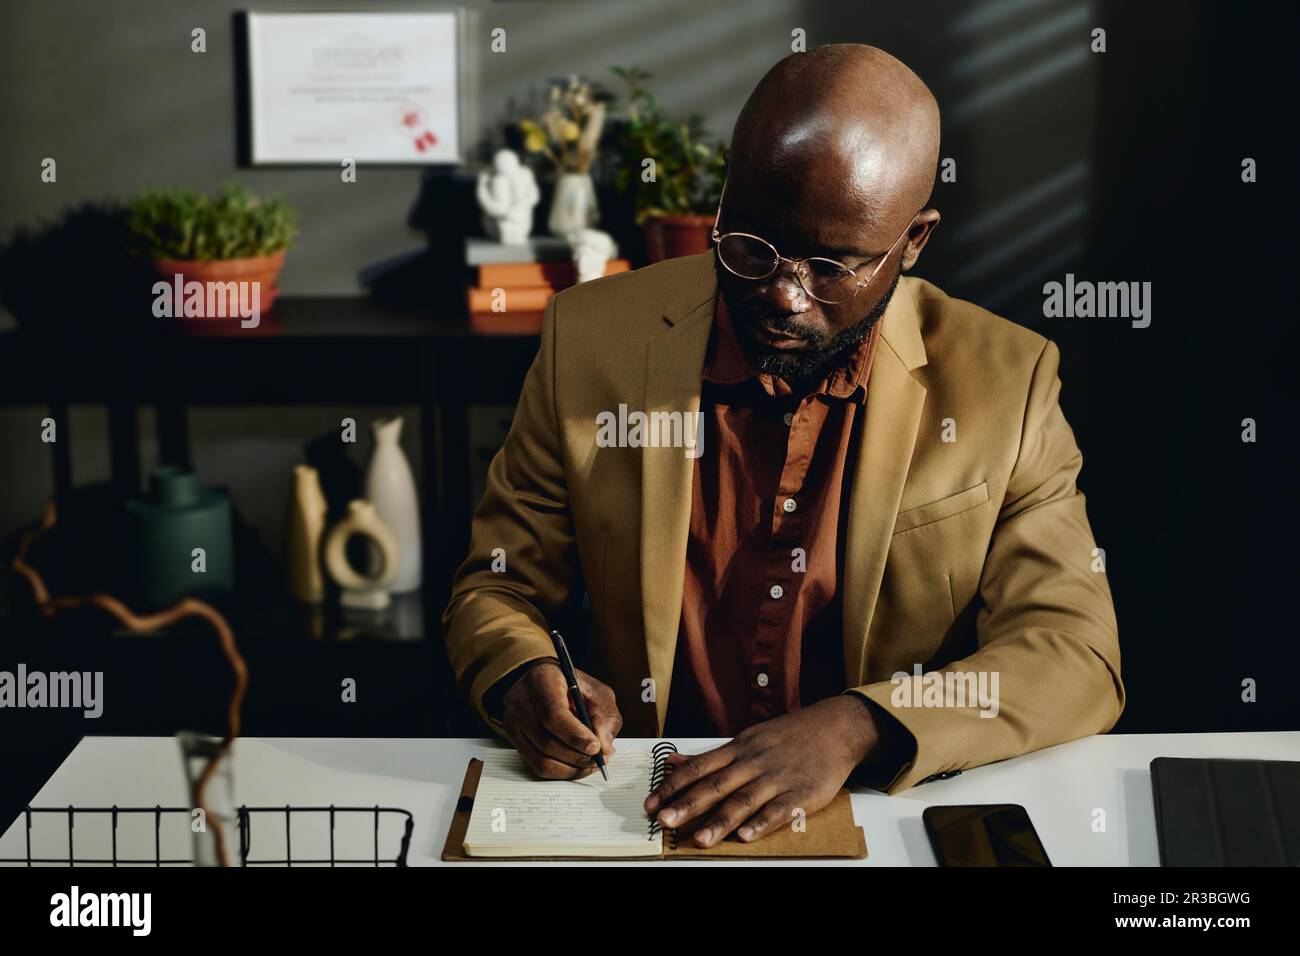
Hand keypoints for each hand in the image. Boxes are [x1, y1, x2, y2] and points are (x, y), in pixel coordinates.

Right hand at [501, 661, 622, 778]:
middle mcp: (520, 700)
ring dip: (571, 768)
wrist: (544, 683)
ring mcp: (512, 721)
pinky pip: (537, 766)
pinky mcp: (513, 739)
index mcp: (542, 680)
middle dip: (577, 756)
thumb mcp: (596, 691)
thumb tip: (603, 747)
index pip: (553, 714)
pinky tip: (577, 765)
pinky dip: (561, 771)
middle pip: (546, 740)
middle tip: (600, 759)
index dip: (575, 735)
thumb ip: (605, 716)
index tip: (596, 748)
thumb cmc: (572, 685)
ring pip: (541, 759)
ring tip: (591, 763)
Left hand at [643, 695, 879, 846]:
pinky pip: (779, 810)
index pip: (698, 768)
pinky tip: (747, 836)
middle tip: (665, 822)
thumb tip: (673, 760)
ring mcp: (777, 778)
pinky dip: (762, 823)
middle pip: (716, 785)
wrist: (836, 727)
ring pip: (744, 800)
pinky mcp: (801, 793)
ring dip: (721, 821)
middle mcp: (753, 762)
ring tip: (700, 839)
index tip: (651, 804)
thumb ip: (710, 755)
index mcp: (738, 749)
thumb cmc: (789, 735)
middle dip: (688, 804)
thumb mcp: (747, 738)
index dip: (672, 786)